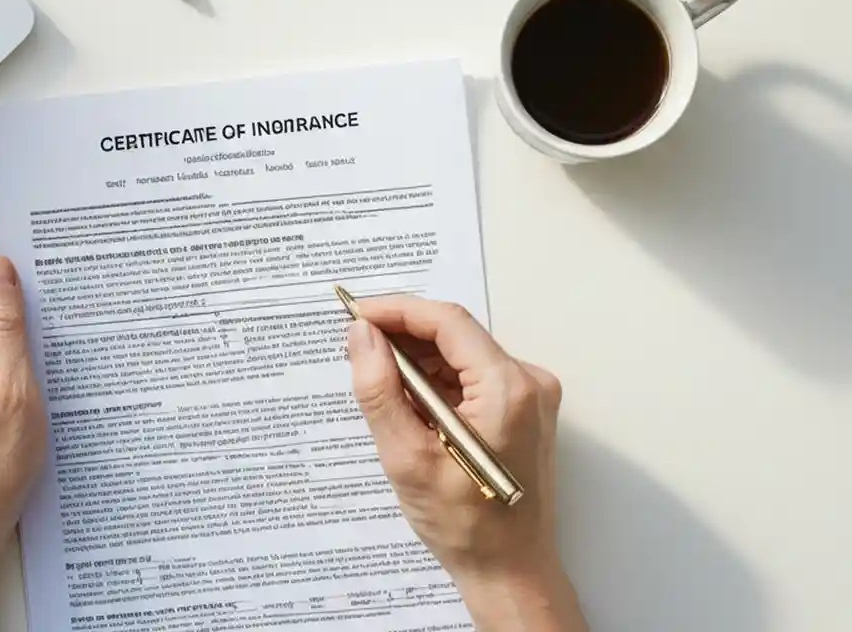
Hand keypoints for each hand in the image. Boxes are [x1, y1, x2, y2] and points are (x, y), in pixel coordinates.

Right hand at [346, 297, 585, 631]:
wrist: (511, 572)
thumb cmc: (465, 526)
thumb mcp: (407, 457)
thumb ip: (380, 389)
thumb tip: (361, 335)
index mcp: (507, 388)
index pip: (446, 322)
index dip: (396, 311)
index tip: (354, 315)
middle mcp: (527, 382)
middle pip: (455, 335)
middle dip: (402, 336)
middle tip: (354, 347)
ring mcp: (529, 397)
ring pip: (461, 356)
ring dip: (417, 361)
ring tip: (374, 379)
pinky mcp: (522, 412)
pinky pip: (471, 378)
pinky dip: (436, 383)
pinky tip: (406, 402)